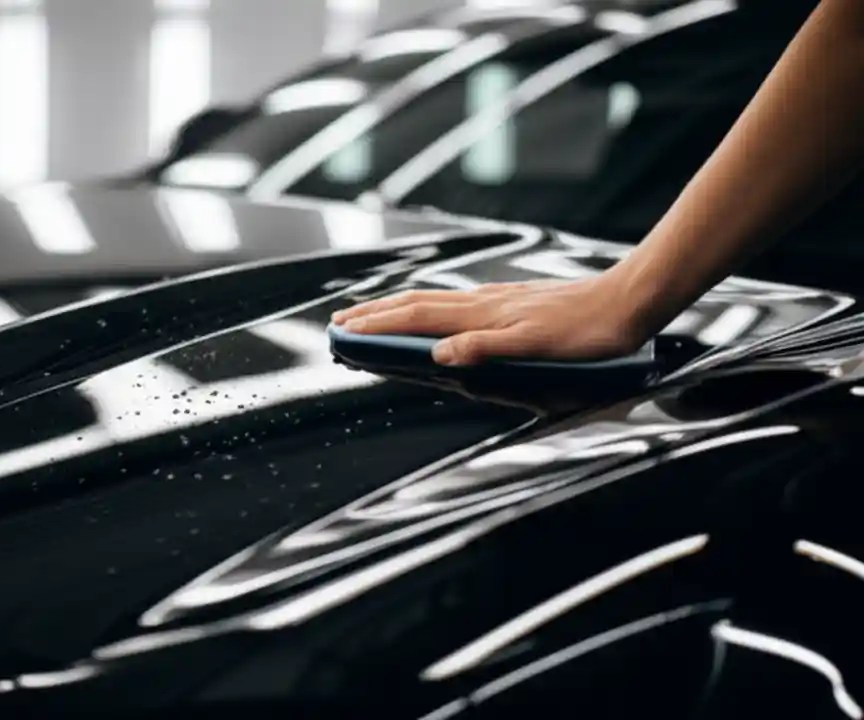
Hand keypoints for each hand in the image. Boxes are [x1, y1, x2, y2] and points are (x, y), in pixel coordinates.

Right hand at [331, 275, 651, 365]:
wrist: (629, 298)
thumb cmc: (589, 329)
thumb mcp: (538, 346)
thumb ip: (485, 348)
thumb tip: (439, 354)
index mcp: (483, 315)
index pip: (416, 319)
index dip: (378, 324)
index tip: (344, 329)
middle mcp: (483, 303)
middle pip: (416, 305)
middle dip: (375, 313)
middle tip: (342, 320)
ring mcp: (496, 300)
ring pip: (433, 301)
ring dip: (396, 309)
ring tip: (373, 314)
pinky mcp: (511, 302)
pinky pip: (454, 303)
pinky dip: (427, 308)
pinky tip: (432, 313)